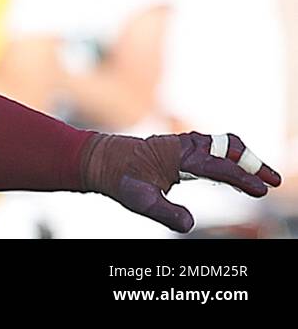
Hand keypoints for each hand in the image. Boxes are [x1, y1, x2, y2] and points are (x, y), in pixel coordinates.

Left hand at [81, 131, 281, 232]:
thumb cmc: (118, 178)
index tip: (262, 190)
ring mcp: (181, 145)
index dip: (241, 178)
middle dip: (252, 163)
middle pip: (227, 147)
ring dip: (243, 158)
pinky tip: (233, 174)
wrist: (99, 159)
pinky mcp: (179, 149)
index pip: (217, 166)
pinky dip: (228, 157)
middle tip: (272, 181)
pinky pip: (211, 148)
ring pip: (221, 144)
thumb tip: (189, 225)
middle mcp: (183, 147)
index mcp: (176, 155)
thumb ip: (164, 212)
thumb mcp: (139, 199)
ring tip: (260, 178)